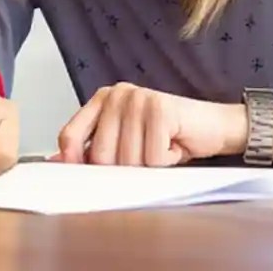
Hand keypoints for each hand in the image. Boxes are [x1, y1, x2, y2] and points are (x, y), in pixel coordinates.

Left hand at [54, 83, 244, 165]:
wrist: (213, 126)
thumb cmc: (167, 136)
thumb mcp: (125, 143)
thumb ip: (92, 149)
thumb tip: (58, 163)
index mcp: (102, 99)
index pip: (69, 135)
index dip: (73, 162)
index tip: (83, 178)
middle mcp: (116, 94)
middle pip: (99, 155)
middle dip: (123, 169)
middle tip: (143, 159)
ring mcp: (138, 99)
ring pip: (126, 160)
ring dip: (147, 167)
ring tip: (159, 149)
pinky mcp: (160, 109)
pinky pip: (152, 158)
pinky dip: (166, 161)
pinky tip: (173, 145)